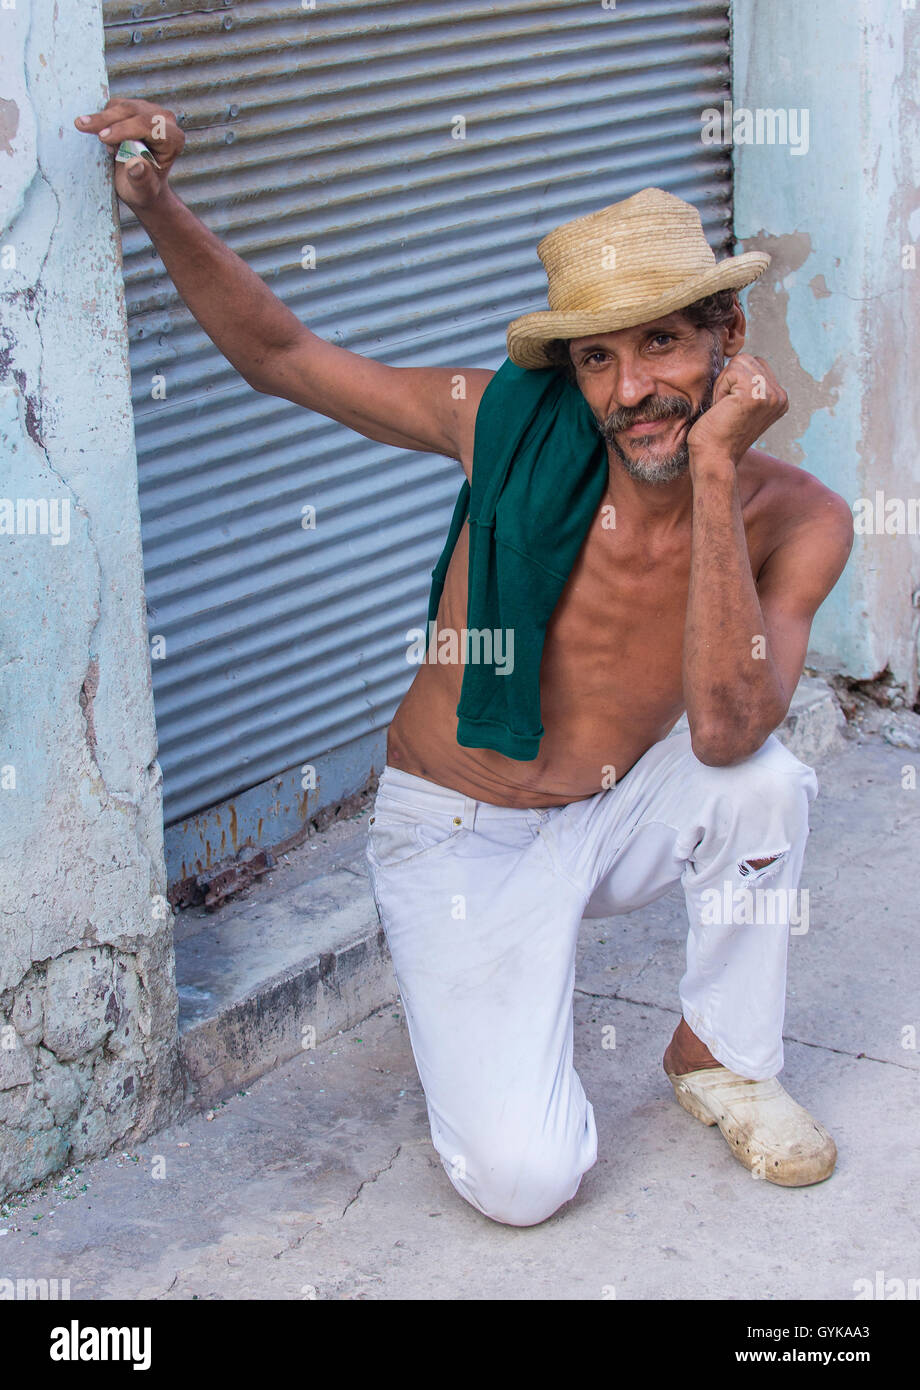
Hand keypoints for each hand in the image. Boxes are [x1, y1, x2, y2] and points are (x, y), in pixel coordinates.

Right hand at [74, 98, 184, 211]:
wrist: (141, 185)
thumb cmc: (143, 189)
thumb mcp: (142, 191)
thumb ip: (141, 179)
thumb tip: (136, 165)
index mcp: (173, 139)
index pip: (149, 125)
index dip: (124, 130)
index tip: (102, 138)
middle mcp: (165, 121)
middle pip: (133, 112)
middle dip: (106, 120)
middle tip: (82, 126)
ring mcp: (151, 111)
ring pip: (121, 106)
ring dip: (101, 119)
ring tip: (89, 133)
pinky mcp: (136, 108)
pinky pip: (115, 106)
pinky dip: (103, 118)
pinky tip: (103, 137)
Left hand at [687, 352, 788, 467]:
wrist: (714, 460)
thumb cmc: (717, 436)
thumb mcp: (739, 405)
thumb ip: (746, 385)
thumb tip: (736, 358)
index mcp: (778, 399)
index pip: (754, 364)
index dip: (734, 382)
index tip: (731, 409)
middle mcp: (780, 396)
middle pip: (747, 359)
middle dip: (729, 380)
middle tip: (726, 409)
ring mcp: (771, 394)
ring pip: (740, 361)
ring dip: (724, 384)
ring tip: (725, 409)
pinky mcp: (756, 393)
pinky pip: (731, 370)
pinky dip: (720, 388)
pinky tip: (723, 408)